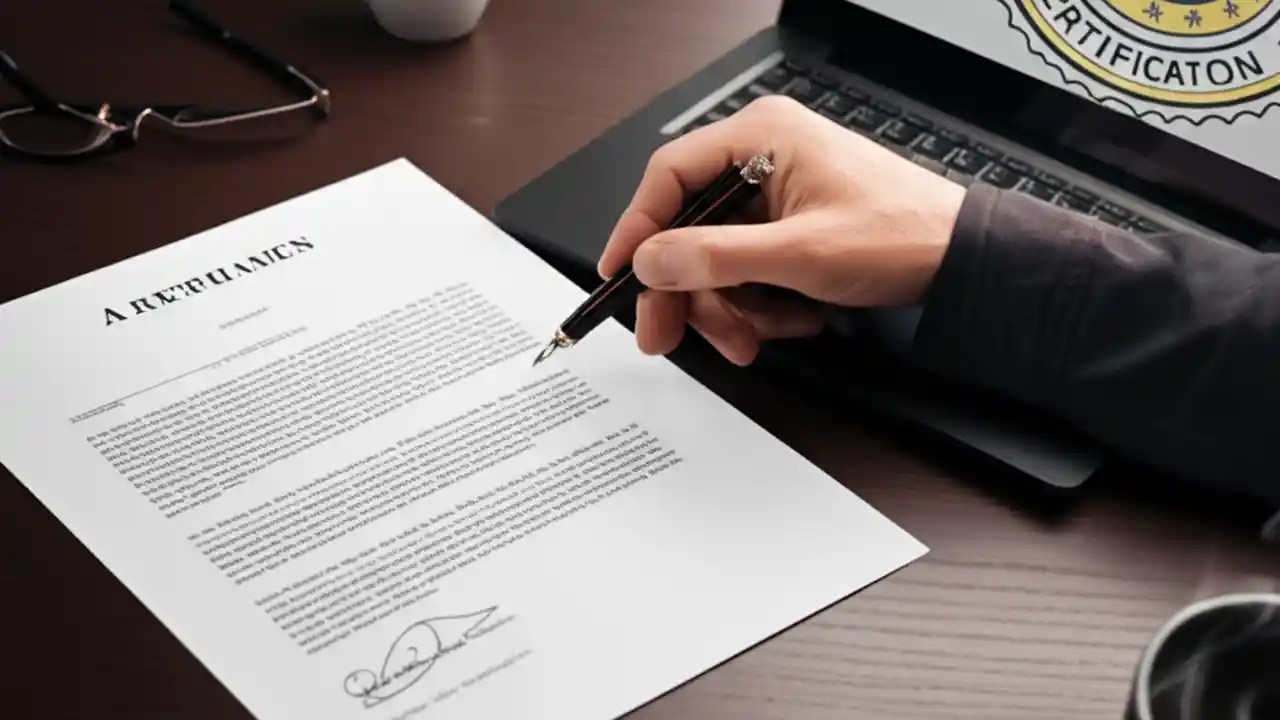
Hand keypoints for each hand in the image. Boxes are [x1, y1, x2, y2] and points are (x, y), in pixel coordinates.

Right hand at [598, 95, 966, 365]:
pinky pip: (746, 270)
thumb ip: (715, 258)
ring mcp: (775, 194)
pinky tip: (794, 317)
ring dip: (730, 308)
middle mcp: (762, 157)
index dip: (637, 229)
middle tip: (671, 336)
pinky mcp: (787, 227)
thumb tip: (651, 260)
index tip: (620, 275)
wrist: (960, 262)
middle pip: (688, 227)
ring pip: (715, 259)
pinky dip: (760, 305)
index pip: (669, 176)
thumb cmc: (900, 235)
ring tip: (758, 337)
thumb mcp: (798, 254)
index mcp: (761, 137)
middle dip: (689, 290)